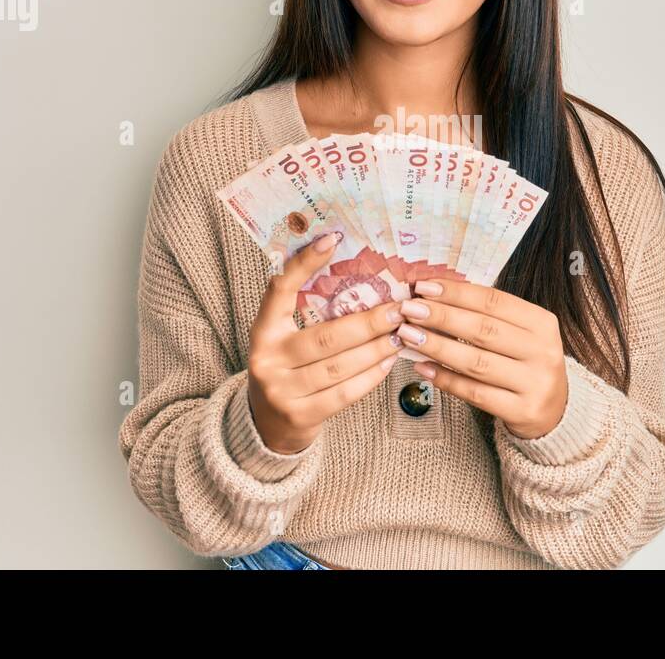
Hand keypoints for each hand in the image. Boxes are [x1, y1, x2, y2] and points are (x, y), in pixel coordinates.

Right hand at [247, 232, 405, 453]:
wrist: (268, 426)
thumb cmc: (288, 371)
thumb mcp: (285, 340)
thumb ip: (308, 314)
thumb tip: (359, 278)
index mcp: (263, 331)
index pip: (280, 290)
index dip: (303, 264)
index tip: (332, 239)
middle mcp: (267, 359)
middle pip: (324, 337)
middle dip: (368, 321)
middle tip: (400, 308)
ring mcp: (281, 390)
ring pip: (338, 366)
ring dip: (376, 349)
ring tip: (402, 335)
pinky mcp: (300, 415)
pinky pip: (344, 393)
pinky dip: (370, 376)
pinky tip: (388, 362)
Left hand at [396, 280, 566, 439]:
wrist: (554, 411)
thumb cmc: (526, 363)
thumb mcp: (520, 333)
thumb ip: (486, 315)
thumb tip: (434, 295)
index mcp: (542, 323)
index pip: (494, 301)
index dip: (456, 293)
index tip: (424, 287)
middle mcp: (543, 352)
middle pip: (483, 330)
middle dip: (441, 317)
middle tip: (410, 309)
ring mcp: (534, 383)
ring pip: (476, 363)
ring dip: (437, 347)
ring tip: (408, 335)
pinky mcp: (522, 411)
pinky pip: (475, 393)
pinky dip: (446, 379)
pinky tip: (423, 367)